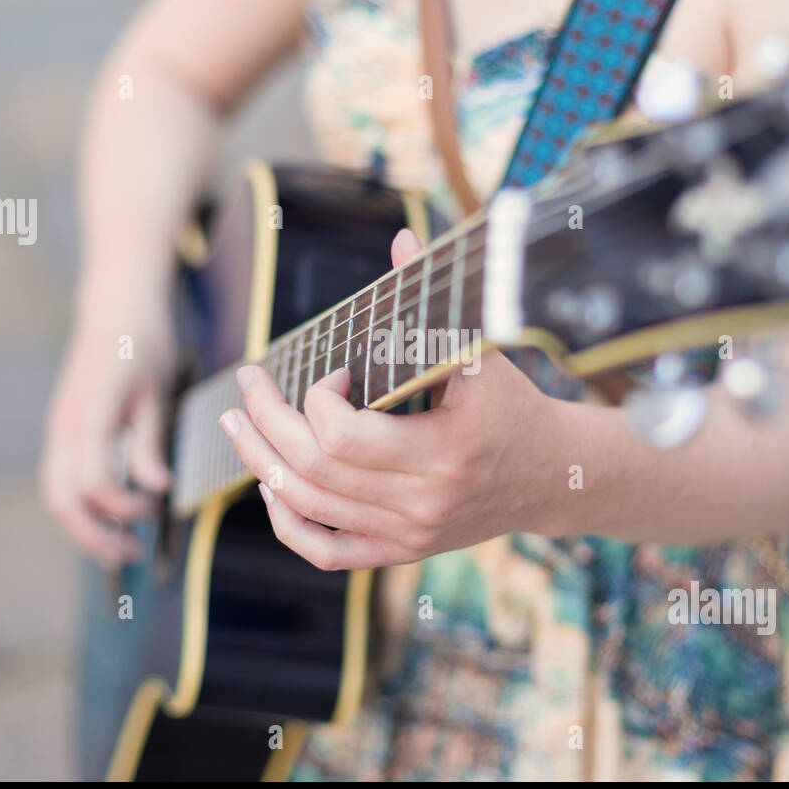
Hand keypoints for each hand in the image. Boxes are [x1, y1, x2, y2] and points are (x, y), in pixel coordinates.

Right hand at [39, 294, 176, 566]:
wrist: (115, 307)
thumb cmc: (144, 345)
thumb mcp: (157, 392)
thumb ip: (150, 443)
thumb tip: (156, 487)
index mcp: (90, 415)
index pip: (94, 482)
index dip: (124, 507)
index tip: (156, 508)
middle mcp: (64, 427)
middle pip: (63, 500)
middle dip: (95, 534)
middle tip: (132, 555)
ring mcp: (58, 430)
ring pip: (55, 495)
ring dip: (84, 528)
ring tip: (120, 549)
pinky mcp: (62, 431)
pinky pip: (61, 480)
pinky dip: (81, 507)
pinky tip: (109, 519)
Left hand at [218, 229, 566, 569]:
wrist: (552, 477)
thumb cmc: (514, 407)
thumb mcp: (482, 354)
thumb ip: (434, 304)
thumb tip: (401, 237)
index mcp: (446, 451)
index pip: (344, 436)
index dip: (319, 396)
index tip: (335, 372)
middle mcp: (423, 502)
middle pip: (313, 469)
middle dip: (267, 419)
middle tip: (248, 382)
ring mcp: (409, 534)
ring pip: (309, 507)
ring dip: (261, 462)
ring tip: (237, 425)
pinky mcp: (400, 551)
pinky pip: (325, 551)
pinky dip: (287, 522)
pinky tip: (269, 486)